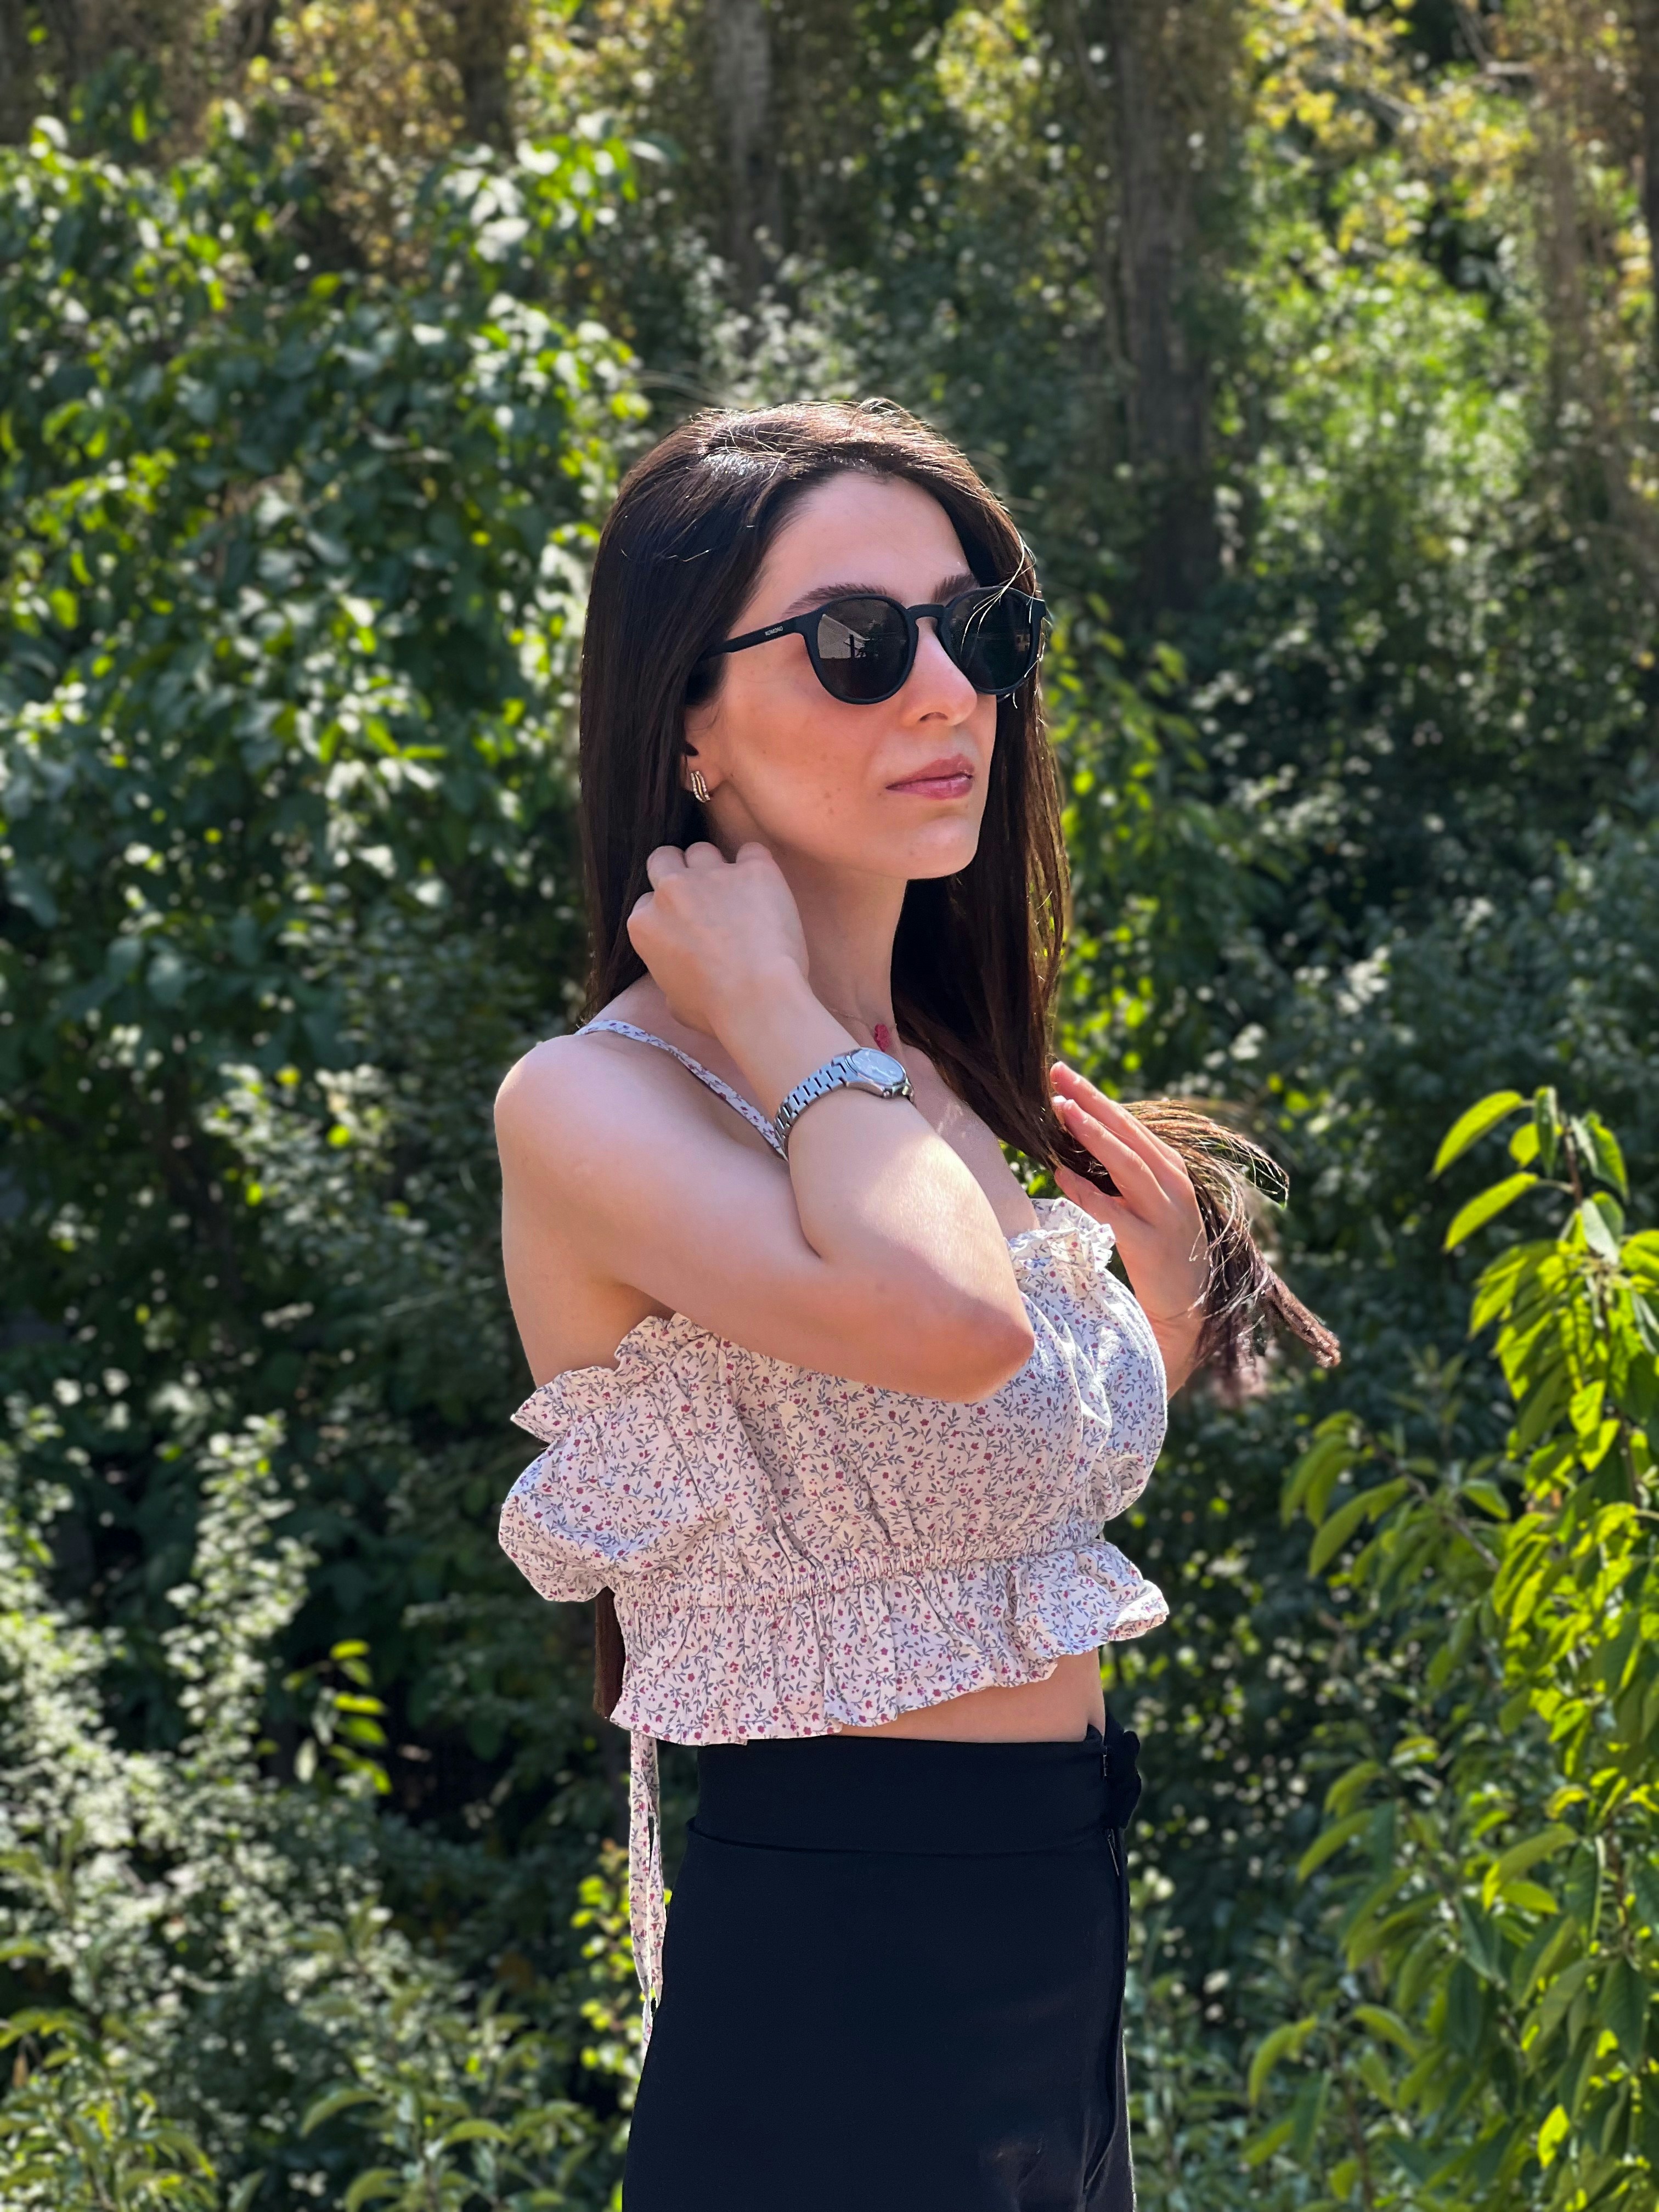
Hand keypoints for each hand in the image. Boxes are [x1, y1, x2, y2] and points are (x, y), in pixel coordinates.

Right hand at [627, 841, 809, 1039]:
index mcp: (645, 924)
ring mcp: (711, 875)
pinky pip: (751, 851)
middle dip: (678, 872)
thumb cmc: (717, 1010)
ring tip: (737, 893)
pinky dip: (756, 864)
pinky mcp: (753, 869)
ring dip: (715, 867)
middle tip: (701, 895)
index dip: (668, 912)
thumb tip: (679, 976)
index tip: (685, 926)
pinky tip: (765, 886)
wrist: (758, 998)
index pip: (648, 902)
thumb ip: (670, 975)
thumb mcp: (675, 1003)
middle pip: (664, 859)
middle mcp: (671, 891)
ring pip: (703, 851)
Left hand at [1049, 1062, 1206, 1392]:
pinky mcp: (1150, 1246)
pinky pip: (1113, 1211)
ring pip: (1127, 1164)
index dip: (1097, 1097)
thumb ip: (1123, 1175)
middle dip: (1092, 1101)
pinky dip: (1086, 1191)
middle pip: (1128, 1134)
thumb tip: (1076, 1143)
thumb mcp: (1148, 1204)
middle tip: (1058, 1074)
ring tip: (1062, 1110)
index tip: (1064, 1073)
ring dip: (1093, 1135)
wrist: (1188, 1312)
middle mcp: (1173, 1186)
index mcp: (1172, 1170)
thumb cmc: (1161, 1253)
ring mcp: (1165, 1215)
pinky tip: (1060, 1174)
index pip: (1130, 1124)